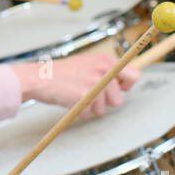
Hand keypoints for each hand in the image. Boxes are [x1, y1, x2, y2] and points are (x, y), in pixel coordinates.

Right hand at [11, 55, 140, 117]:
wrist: (39, 77)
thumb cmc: (61, 73)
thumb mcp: (87, 64)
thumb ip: (105, 71)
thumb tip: (122, 82)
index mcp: (106, 61)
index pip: (134, 76)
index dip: (126, 86)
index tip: (118, 88)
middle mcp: (103, 72)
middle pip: (118, 100)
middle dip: (105, 102)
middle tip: (90, 95)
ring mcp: (94, 85)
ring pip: (103, 109)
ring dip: (91, 107)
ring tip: (78, 96)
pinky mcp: (85, 98)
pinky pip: (89, 113)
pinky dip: (80, 111)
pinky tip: (71, 100)